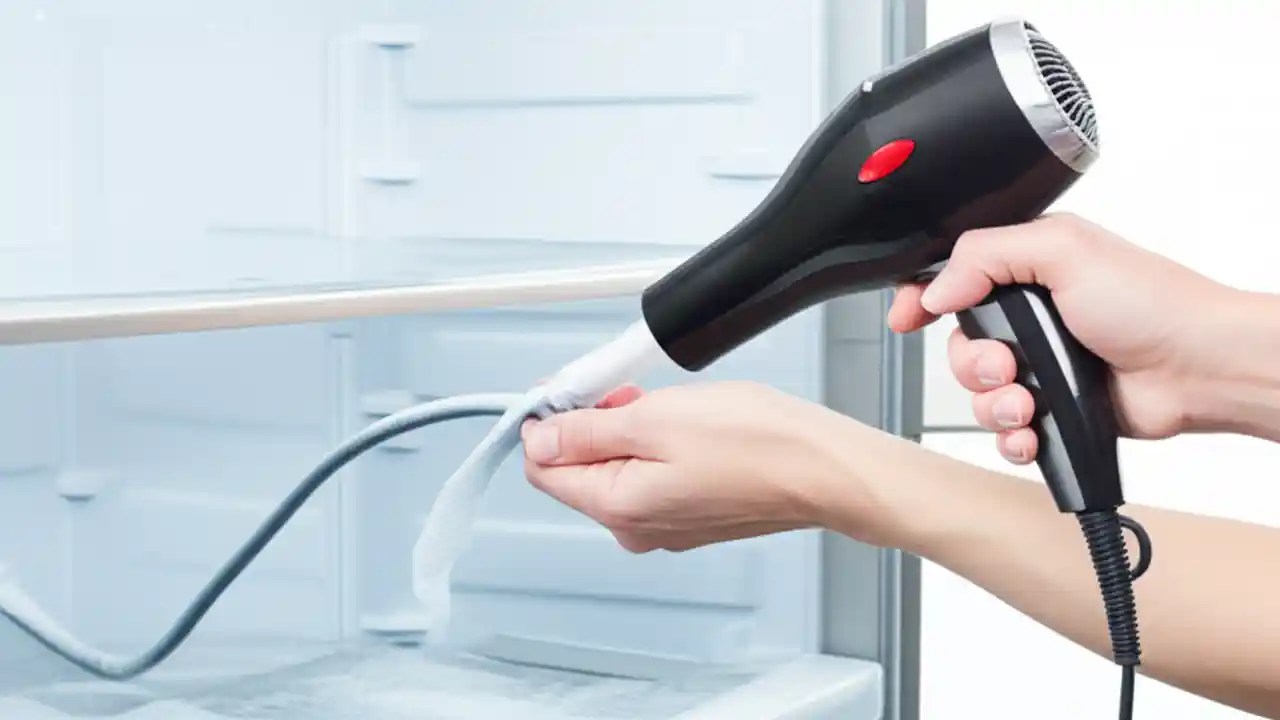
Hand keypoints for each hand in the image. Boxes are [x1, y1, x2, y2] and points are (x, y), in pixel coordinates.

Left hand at [520, 382, 854, 552]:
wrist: (825, 469)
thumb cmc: (756, 444)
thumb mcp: (654, 419)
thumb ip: (587, 430)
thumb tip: (542, 436)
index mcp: (618, 508)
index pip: (543, 469)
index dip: (547, 422)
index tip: (567, 388)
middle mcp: (637, 526)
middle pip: (580, 469)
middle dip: (590, 421)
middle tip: (621, 385)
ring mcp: (667, 523)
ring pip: (618, 467)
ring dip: (625, 428)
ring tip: (662, 400)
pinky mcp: (695, 513)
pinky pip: (653, 474)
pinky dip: (655, 443)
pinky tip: (683, 419)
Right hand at [888, 213, 1235, 463]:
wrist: (1199, 368)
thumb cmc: (1153, 302)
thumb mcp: (1063, 249)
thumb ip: (987, 255)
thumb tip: (936, 289)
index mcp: (1025, 269)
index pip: (951, 279)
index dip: (921, 299)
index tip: (908, 318)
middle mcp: (1030, 317)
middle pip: (958, 347)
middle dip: (972, 364)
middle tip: (1005, 365)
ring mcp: (1041, 365)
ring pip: (978, 395)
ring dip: (994, 405)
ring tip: (1028, 403)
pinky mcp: (1054, 409)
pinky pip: (1006, 433)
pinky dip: (1012, 438)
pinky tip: (1031, 432)